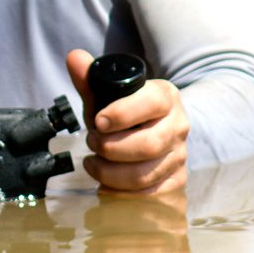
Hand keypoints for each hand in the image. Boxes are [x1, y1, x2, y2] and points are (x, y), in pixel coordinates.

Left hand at [66, 49, 188, 192]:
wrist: (149, 137)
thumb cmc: (124, 117)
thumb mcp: (106, 99)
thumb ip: (90, 80)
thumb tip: (74, 57)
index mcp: (166, 97)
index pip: (152, 103)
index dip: (123, 114)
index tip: (97, 122)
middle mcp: (179, 126)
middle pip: (149, 144)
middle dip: (111, 148)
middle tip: (92, 143)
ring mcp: (179, 155)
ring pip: (145, 174)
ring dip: (110, 173)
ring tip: (94, 163)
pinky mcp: (175, 180)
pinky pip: (148, 195)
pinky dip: (121, 192)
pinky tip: (106, 183)